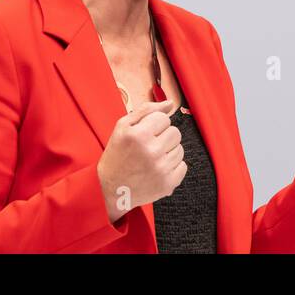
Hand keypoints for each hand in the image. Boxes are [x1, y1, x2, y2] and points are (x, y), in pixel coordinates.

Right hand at [97, 99, 183, 222]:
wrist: (112, 190)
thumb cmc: (116, 156)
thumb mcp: (122, 127)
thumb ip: (146, 110)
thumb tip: (170, 103)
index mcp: (139, 135)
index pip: (164, 118)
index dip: (154, 125)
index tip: (145, 134)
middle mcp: (152, 152)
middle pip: (175, 132)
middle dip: (163, 137)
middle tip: (149, 146)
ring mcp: (161, 169)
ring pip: (180, 149)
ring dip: (168, 151)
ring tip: (152, 158)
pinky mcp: (168, 184)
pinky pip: (183, 166)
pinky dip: (172, 167)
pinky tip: (158, 169)